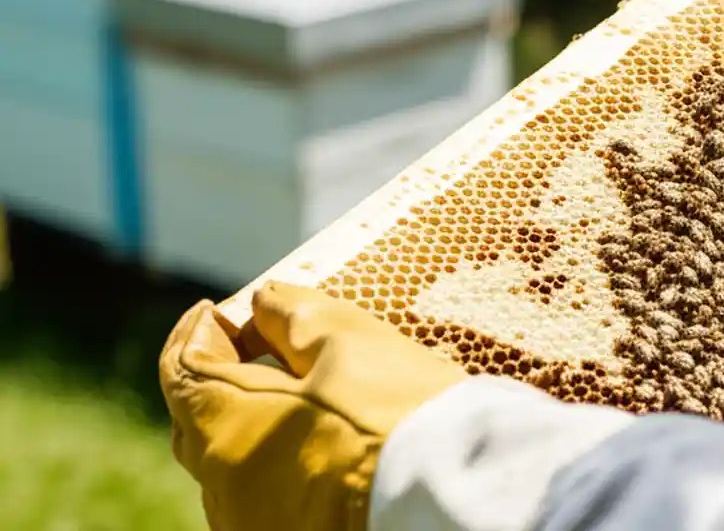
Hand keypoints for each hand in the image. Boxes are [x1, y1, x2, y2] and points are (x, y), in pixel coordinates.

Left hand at [159, 282, 466, 530]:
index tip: (219, 311)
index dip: (198, 331)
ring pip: (238, 466)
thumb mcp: (349, 340)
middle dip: (223, 378)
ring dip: (257, 426)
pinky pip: (270, 498)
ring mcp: (255, 525)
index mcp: (225, 428)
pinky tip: (325, 445)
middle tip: (260, 345)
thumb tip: (265, 302)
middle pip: (201, 421)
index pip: (182, 367)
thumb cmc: (398, 414)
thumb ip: (293, 314)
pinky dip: (284, 464)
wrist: (453, 496)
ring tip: (305, 395)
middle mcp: (225, 489)